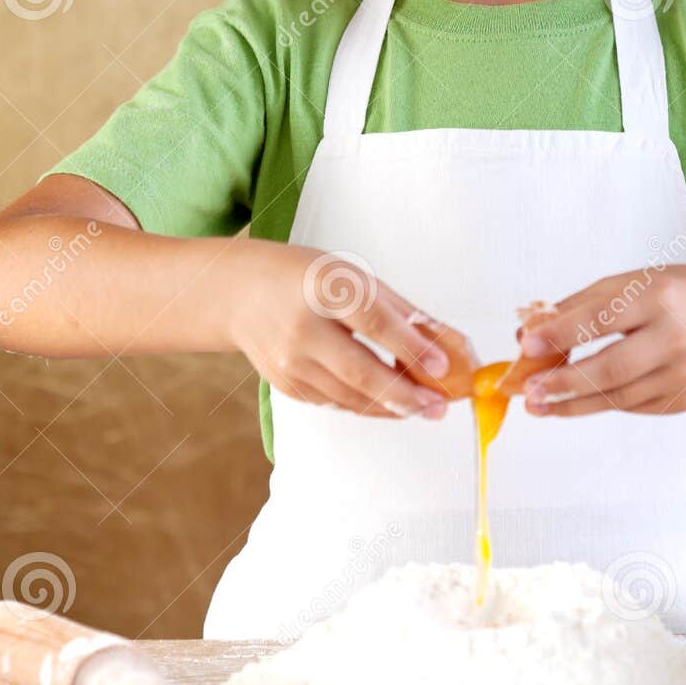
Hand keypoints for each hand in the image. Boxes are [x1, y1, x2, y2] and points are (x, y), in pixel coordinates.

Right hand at [225, 240, 469, 419]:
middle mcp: (302, 328)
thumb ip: (399, 310)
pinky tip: (389, 404)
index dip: (409, 345)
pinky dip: (365, 405)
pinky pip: (333, 402)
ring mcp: (289, 361)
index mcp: (323, 287)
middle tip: (437, 406)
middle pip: (359, 370)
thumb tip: (446, 340)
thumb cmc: (303, 277)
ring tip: (422, 408)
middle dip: (404, 393)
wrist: (238, 293)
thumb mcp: (352, 276)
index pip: (373, 321)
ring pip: (349, 395)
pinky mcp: (285, 384)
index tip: (442, 366)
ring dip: (390, 406)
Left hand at [514, 262, 685, 416]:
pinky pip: (633, 407)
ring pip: (619, 398)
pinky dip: (601, 405)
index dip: (562, 333)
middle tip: (528, 390)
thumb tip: (531, 331)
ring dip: (573, 405)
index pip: (602, 318)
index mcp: (659, 298)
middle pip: (611, 368)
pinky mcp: (685, 400)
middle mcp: (675, 338)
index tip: (527, 344)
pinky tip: (574, 403)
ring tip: (539, 406)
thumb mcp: (632, 282)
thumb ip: (581, 305)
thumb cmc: (677, 293)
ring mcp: (684, 375)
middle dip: (563, 382)